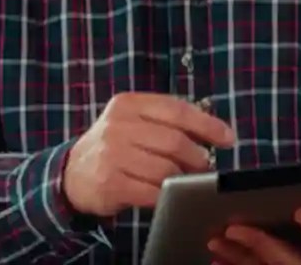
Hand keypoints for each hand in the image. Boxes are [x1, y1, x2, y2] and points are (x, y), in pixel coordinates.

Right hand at [62, 92, 234, 216]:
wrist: (73, 173)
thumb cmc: (115, 145)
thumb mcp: (133, 121)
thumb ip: (166, 121)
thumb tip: (213, 133)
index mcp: (128, 104)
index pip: (177, 110)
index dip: (208, 125)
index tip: (228, 138)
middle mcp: (118, 126)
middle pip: (175, 141)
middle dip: (198, 157)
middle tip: (204, 166)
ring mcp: (112, 155)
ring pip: (166, 169)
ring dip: (184, 179)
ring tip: (185, 180)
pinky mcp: (110, 184)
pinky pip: (151, 192)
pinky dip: (166, 195)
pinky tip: (168, 194)